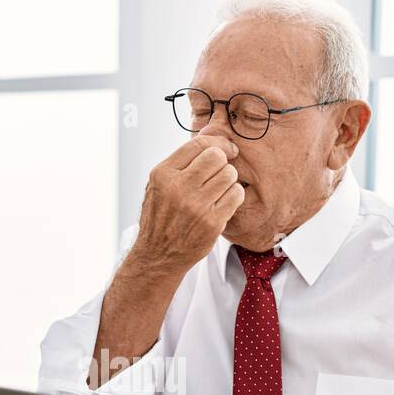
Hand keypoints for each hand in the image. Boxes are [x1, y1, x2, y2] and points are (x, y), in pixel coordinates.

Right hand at [126, 134, 244, 275]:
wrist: (157, 255)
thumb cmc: (160, 218)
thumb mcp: (157, 186)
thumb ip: (179, 164)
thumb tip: (210, 139)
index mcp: (162, 174)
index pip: (198, 145)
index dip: (218, 143)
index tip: (226, 149)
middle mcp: (178, 187)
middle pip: (217, 157)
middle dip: (223, 162)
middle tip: (220, 172)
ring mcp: (196, 206)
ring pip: (229, 174)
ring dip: (229, 180)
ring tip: (219, 190)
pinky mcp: (211, 222)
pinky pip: (236, 195)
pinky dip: (234, 196)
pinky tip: (224, 202)